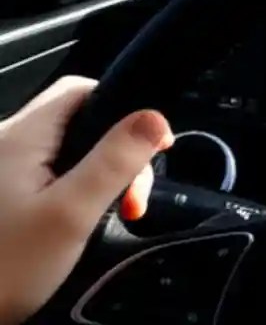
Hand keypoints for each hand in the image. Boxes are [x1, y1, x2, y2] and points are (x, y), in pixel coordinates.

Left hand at [0, 76, 172, 323]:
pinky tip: (82, 221)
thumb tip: (154, 119)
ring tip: (113, 214)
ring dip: (101, 177)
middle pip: (80, 124)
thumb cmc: (3, 269)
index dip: (127, 111)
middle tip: (132, 200)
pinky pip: (52, 176)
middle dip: (118, 156)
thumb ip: (113, 163)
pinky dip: (77, 192)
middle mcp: (6, 144)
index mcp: (20, 137)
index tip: (156, 149)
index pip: (83, 91)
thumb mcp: (70, 215)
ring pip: (69, 152)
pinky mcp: (3, 195)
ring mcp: (2, 170)